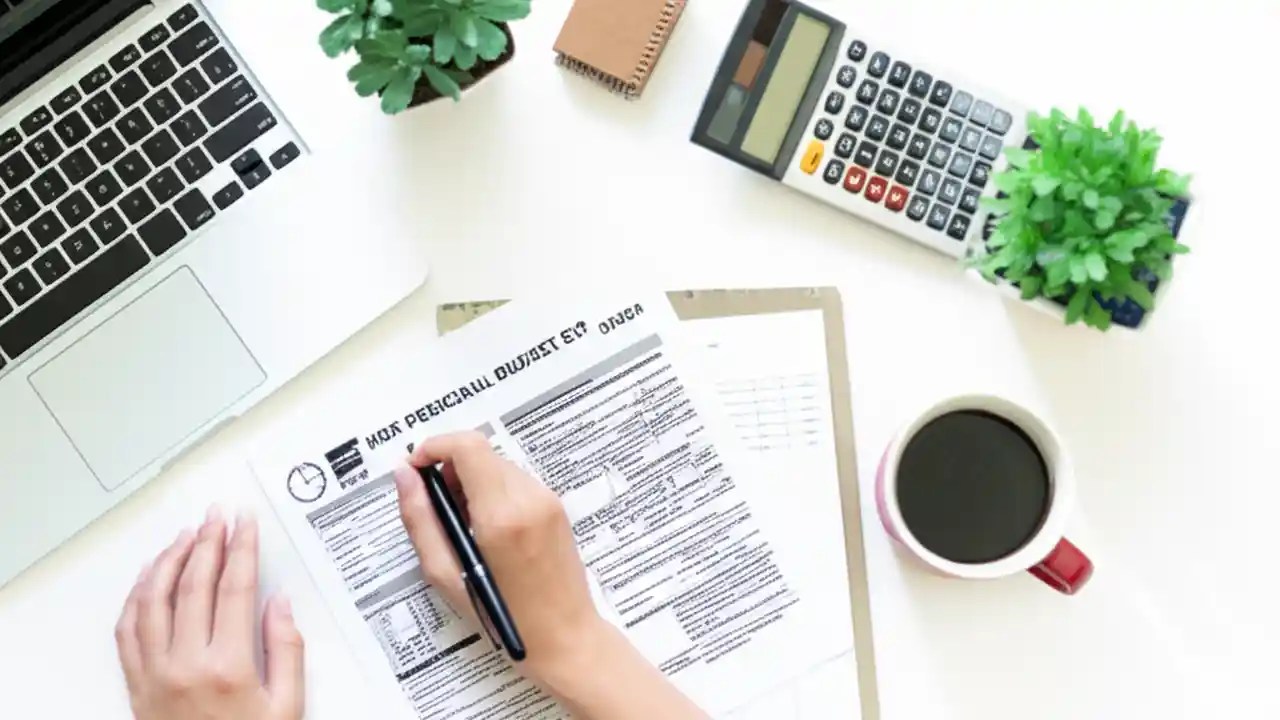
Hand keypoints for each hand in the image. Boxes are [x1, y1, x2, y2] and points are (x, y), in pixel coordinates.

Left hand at [115, 508, 304, 719]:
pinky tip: (149, 577)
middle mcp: (185, 665)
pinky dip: (136, 596)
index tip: (245, 524)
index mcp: (229, 667)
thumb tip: (279, 603)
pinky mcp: (136, 686)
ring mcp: (154, 674)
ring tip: (185, 536)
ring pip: (153, 600)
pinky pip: (127, 629)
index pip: (233, 588)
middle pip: (192, 585)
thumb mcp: (288, 708)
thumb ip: (287, 650)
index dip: (241, 549)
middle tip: (217, 517)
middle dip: (207, 543)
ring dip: (169, 561)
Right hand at [393, 432, 605, 689]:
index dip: (434, 447)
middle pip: (480, 452)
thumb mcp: (446, 575)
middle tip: (437, 510)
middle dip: (450, 469)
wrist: (564, 636)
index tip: (415, 469)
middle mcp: (529, 497)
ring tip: (463, 528)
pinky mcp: (556, 507)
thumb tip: (404, 476)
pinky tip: (487, 531)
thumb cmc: (504, 617)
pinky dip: (493, 493)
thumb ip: (420, 519)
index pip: (467, 446)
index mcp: (501, 514)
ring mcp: (547, 500)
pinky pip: (515, 482)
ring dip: (471, 482)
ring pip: (497, 465)